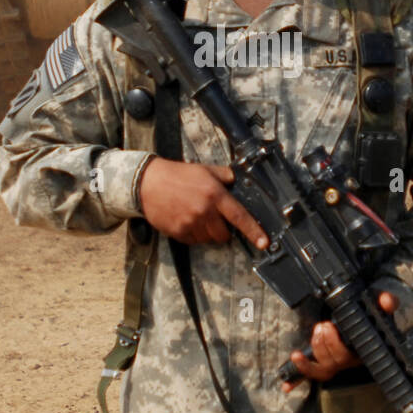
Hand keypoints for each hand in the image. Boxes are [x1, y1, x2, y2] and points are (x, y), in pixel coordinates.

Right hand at [138, 157, 268, 248]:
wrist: (148, 182)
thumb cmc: (177, 175)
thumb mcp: (205, 169)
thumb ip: (224, 176)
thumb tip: (237, 181)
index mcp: (215, 195)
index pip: (239, 216)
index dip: (253, 231)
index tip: (263, 242)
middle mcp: (204, 211)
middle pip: (224, 235)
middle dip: (223, 231)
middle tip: (214, 219)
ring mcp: (190, 223)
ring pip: (208, 239)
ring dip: (207, 233)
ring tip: (196, 216)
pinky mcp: (178, 232)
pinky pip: (193, 241)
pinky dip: (193, 234)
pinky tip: (186, 219)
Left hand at [282, 290, 398, 392]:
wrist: (369, 324)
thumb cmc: (375, 319)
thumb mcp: (383, 309)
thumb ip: (389, 303)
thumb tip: (386, 300)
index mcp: (365, 352)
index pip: (352, 355)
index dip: (336, 344)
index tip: (329, 326)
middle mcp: (351, 362)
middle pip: (336, 361)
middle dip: (325, 343)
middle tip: (322, 324)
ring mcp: (337, 365)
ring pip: (324, 368)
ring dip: (315, 351)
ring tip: (316, 331)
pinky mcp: (326, 365)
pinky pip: (313, 375)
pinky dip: (299, 378)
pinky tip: (286, 386)